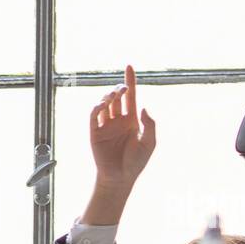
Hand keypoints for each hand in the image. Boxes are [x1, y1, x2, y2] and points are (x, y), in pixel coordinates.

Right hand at [90, 65, 156, 190]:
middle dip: (119, 89)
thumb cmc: (136, 162)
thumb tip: (144, 107)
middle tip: (122, 89)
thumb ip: (150, 124)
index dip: (130, 80)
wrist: (120, 178)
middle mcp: (118, 120)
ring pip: (105, 104)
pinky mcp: (94, 133)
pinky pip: (94, 116)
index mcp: (132, 120)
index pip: (131, 96)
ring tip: (114, 97)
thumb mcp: (150, 143)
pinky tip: (103, 104)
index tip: (129, 66)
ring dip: (108, 97)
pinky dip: (97, 107)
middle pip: (117, 97)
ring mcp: (105, 126)